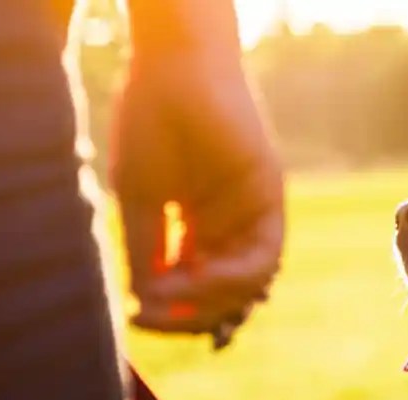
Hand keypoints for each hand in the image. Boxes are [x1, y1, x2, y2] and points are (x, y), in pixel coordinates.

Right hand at [110, 48, 283, 344]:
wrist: (169, 71)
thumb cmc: (148, 127)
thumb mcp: (140, 204)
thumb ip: (147, 255)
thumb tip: (147, 308)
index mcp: (194, 229)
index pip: (192, 291)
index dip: (171, 313)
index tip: (137, 320)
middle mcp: (227, 226)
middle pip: (222, 296)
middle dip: (189, 315)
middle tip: (153, 317)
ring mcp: (250, 214)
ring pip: (247, 286)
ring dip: (211, 300)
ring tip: (173, 294)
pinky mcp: (269, 199)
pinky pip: (263, 257)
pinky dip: (234, 277)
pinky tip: (201, 276)